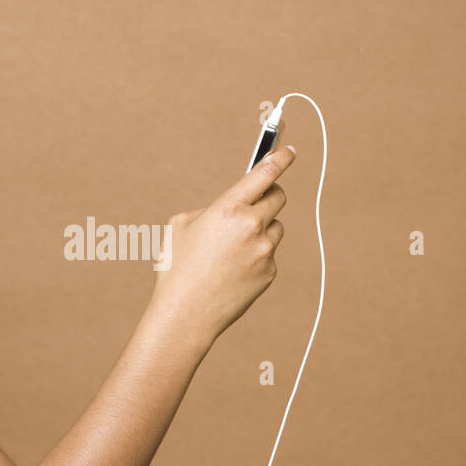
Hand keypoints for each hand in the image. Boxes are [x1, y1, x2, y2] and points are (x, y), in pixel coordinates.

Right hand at [150, 144, 294, 343]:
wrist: (185, 314)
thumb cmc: (176, 268)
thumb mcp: (180, 226)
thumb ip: (210, 209)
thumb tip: (230, 210)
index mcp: (228, 208)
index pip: (265, 173)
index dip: (280, 158)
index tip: (289, 151)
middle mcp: (252, 226)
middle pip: (278, 197)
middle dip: (269, 194)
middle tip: (256, 200)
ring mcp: (264, 251)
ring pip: (275, 227)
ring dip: (261, 229)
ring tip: (231, 249)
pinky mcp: (270, 272)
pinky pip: (269, 253)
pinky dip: (256, 255)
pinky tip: (233, 270)